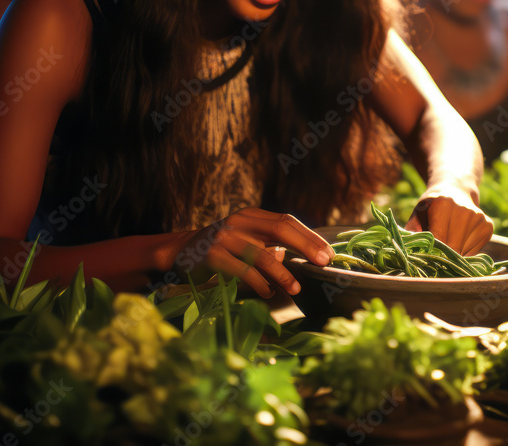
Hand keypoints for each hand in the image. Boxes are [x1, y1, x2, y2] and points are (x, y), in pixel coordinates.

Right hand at [164, 208, 333, 297]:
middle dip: (306, 246)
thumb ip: (271, 246)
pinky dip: (258, 282)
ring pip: (262, 254)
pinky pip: (241, 269)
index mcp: (251, 215)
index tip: (328, 253)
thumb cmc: (220, 249)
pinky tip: (268, 292)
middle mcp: (239, 221)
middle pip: (280, 229)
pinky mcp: (211, 255)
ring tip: (296, 288)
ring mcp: (224, 237)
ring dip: (282, 273)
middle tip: (323, 263)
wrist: (179, 253)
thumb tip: (300, 257)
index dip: (310, 236)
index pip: (287, 221)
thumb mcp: (247, 241)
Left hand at [406, 184, 493, 254]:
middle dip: (442, 256)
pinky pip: (475, 251)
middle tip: (435, 255)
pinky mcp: (488, 226)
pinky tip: (460, 238)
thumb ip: (412, 232)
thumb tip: (406, 253)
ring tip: (448, 241)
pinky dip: (466, 251)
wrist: (455, 188)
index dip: (431, 251)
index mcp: (443, 204)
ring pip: (464, 252)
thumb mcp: (418, 213)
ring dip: (454, 254)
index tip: (426, 255)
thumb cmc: (432, 205)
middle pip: (453, 248)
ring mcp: (479, 217)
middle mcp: (464, 210)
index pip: (439, 239)